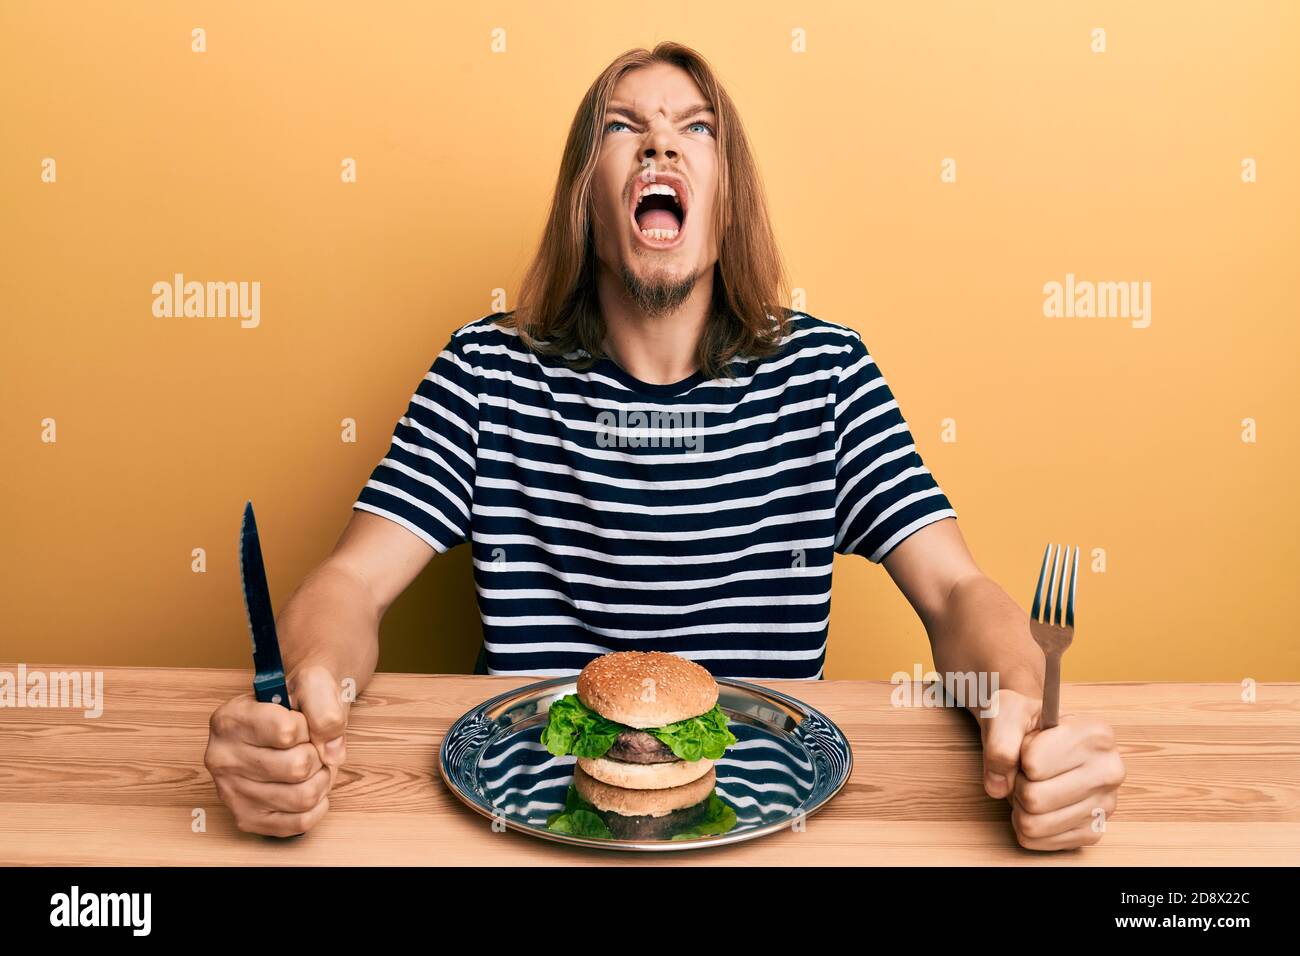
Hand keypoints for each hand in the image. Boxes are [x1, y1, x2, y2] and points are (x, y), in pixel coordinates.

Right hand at [203, 664, 349, 836]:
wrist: (290, 717)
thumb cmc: (298, 702)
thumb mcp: (313, 684)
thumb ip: (325, 708)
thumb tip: (331, 753)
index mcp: (230, 719)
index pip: (287, 731)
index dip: (307, 727)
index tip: (301, 722)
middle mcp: (221, 758)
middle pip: (298, 767)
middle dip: (318, 754)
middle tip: (310, 746)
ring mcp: (231, 793)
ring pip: (302, 798)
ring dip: (321, 780)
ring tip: (313, 765)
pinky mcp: (246, 819)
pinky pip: (298, 823)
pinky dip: (317, 805)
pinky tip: (309, 786)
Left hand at [979, 689, 1124, 850]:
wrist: (1035, 736)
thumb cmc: (1024, 723)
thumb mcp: (1004, 715)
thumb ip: (999, 743)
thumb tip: (999, 786)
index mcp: (1096, 735)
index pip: (1033, 764)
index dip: (1019, 755)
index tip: (1029, 744)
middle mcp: (1110, 771)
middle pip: (1035, 798)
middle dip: (1018, 784)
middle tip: (1025, 770)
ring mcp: (1105, 805)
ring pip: (1034, 823)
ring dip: (1020, 806)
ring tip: (1032, 784)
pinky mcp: (1092, 832)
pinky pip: (1040, 841)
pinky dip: (1027, 825)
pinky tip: (1039, 805)